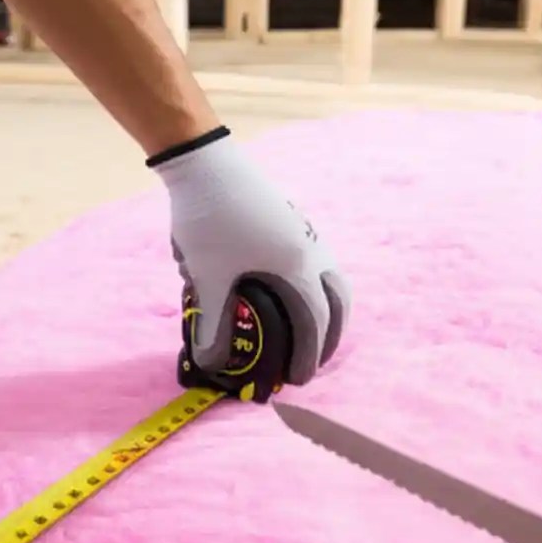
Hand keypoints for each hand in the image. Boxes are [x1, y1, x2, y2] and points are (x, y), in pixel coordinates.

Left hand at [156, 128, 350, 384]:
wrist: (204, 161)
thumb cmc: (209, 219)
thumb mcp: (208, 275)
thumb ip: (212, 322)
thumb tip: (210, 363)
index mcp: (296, 265)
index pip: (315, 320)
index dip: (309, 353)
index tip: (298, 380)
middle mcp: (310, 248)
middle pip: (337, 298)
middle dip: (331, 333)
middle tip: (314, 359)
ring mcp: (303, 231)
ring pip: (330, 276)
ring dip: (326, 307)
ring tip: (310, 329)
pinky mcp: (289, 220)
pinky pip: (315, 260)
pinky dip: (313, 284)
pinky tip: (288, 290)